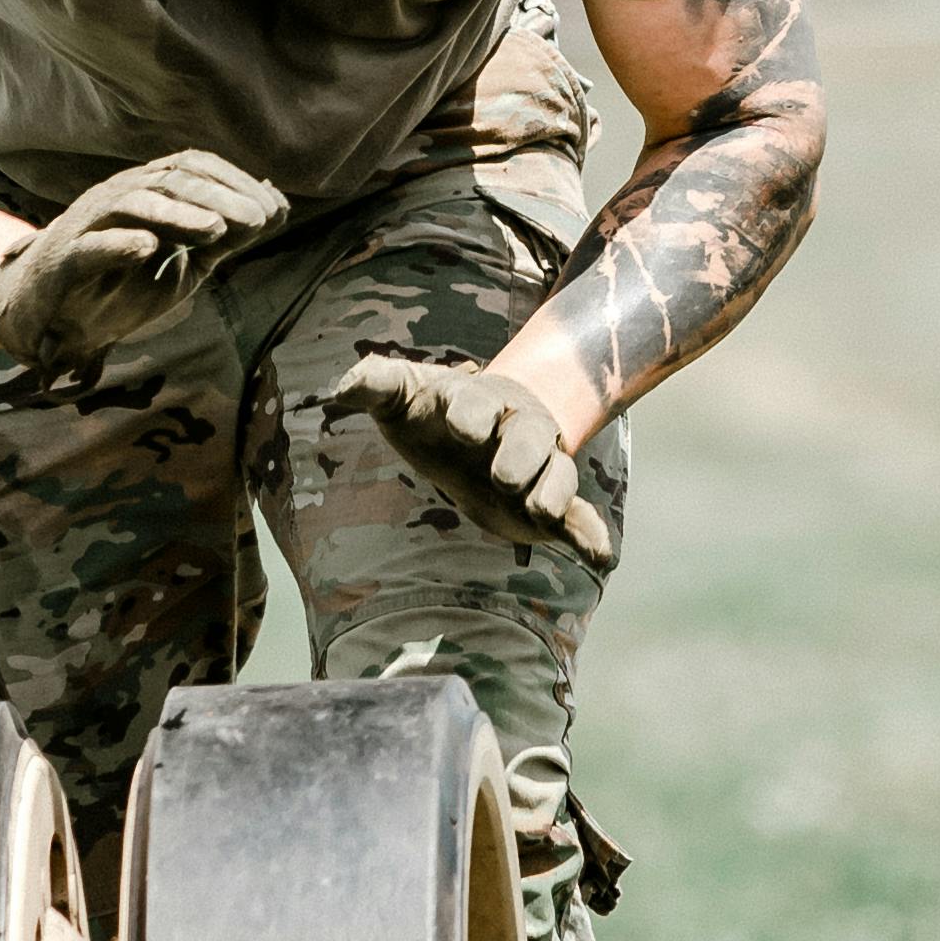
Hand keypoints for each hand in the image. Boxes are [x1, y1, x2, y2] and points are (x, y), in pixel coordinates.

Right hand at [0, 149, 288, 375]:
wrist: (53, 319)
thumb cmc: (120, 284)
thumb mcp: (185, 264)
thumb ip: (226, 237)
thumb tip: (277, 206)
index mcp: (148, 192)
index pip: (194, 169)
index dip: (235, 185)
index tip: (273, 213)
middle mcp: (119, 196)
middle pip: (169, 180)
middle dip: (217, 197)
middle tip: (256, 219)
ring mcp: (89, 225)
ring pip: (133, 203)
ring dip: (178, 214)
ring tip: (215, 230)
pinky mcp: (65, 260)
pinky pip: (91, 246)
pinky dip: (119, 243)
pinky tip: (147, 248)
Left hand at [339, 349, 616, 566]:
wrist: (472, 431)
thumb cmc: (430, 411)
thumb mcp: (401, 394)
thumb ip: (374, 384)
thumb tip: (338, 390)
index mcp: (477, 401)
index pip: (478, 404)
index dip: (471, 413)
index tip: (463, 428)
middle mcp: (516, 430)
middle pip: (531, 436)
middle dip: (518, 454)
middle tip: (501, 476)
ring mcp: (536, 468)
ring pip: (557, 475)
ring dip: (551, 492)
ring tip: (540, 510)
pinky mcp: (547, 506)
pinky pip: (576, 519)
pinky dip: (590, 535)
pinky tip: (602, 555)